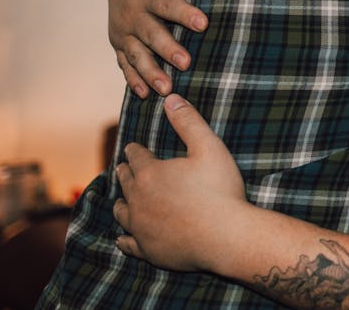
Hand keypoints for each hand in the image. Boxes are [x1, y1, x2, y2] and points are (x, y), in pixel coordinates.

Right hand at [106, 0, 210, 97]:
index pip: (167, 4)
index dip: (184, 13)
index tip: (203, 22)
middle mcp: (133, 14)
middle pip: (150, 34)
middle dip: (167, 49)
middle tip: (185, 63)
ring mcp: (124, 32)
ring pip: (136, 54)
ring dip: (150, 72)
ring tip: (166, 88)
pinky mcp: (120, 44)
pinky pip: (124, 64)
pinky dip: (133, 79)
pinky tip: (144, 95)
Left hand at [113, 94, 248, 272]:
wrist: (227, 236)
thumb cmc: (220, 190)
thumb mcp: (210, 148)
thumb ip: (189, 122)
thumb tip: (170, 99)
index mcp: (150, 173)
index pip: (136, 156)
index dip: (136, 150)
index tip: (134, 147)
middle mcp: (138, 199)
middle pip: (124, 181)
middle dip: (125, 172)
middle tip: (124, 168)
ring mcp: (140, 227)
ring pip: (121, 212)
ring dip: (122, 202)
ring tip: (123, 199)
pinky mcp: (147, 249)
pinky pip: (128, 243)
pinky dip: (124, 238)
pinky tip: (123, 238)